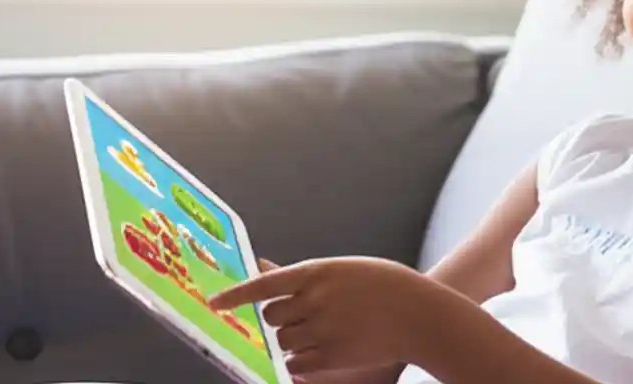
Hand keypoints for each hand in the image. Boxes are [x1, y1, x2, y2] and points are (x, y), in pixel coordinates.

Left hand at [209, 257, 442, 376]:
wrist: (418, 313)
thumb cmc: (383, 286)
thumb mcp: (342, 269)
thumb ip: (303, 275)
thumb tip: (263, 268)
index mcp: (317, 272)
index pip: (264, 283)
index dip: (236, 294)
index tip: (214, 302)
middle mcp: (314, 300)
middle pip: (272, 316)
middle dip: (281, 318)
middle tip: (305, 315)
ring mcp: (321, 329)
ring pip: (282, 340)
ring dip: (293, 339)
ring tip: (321, 331)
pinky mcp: (330, 355)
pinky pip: (295, 364)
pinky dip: (300, 361)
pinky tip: (320, 351)